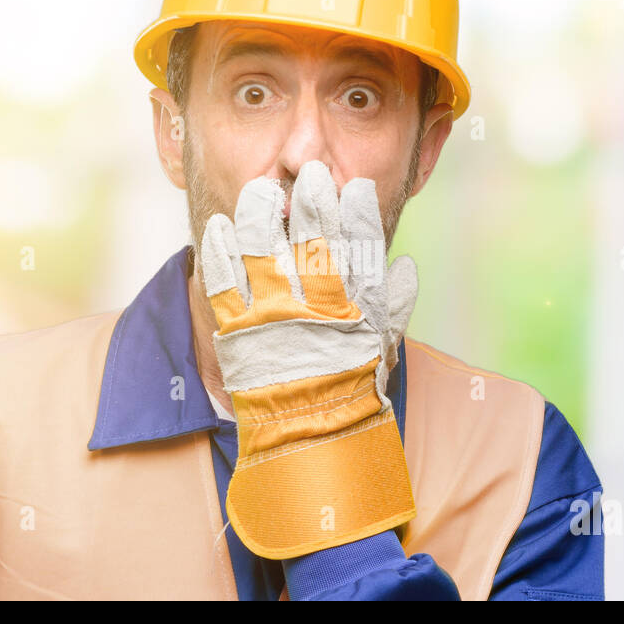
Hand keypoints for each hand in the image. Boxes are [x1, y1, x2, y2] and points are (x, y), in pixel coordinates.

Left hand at [199, 160, 418, 558]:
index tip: (352, 186)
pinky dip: (218, 257)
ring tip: (259, 191)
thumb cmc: (354, 401)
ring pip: (266, 256)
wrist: (312, 452)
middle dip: (312, 203)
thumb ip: (394, 308)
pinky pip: (223, 288)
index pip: (360, 251)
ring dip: (261, 219)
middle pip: (314, 243)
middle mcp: (318, 313)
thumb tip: (406, 266)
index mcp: (355, 314)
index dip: (357, 214)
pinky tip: (216, 230)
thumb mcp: (381, 355)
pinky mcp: (238, 338)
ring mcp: (275, 323)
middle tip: (308, 171)